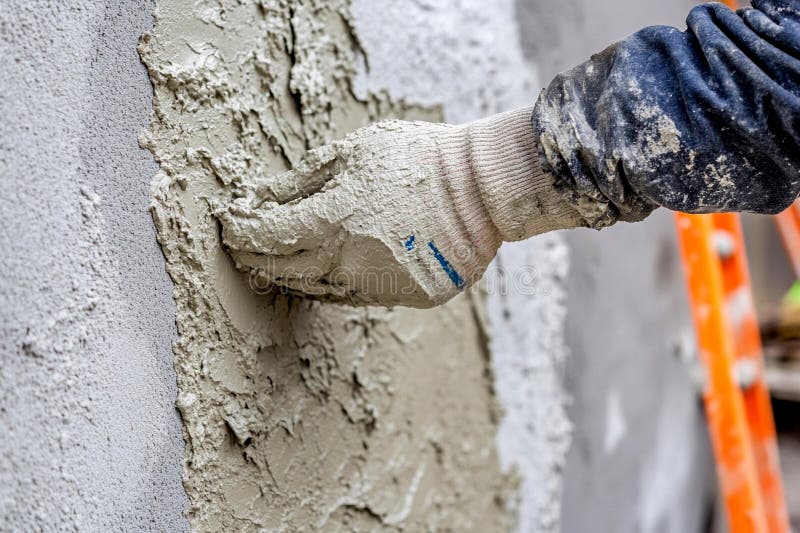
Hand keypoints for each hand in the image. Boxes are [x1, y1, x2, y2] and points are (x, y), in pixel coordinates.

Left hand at [217, 106, 582, 307]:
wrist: (483, 189)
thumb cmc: (418, 159)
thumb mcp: (354, 154)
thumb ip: (302, 181)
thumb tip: (257, 197)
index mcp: (334, 220)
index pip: (267, 234)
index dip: (241, 230)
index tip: (229, 223)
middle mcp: (349, 261)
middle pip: (283, 270)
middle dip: (255, 260)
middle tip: (240, 251)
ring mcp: (378, 285)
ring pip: (315, 290)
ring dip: (288, 278)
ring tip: (272, 267)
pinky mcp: (403, 298)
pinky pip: (352, 297)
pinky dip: (328, 286)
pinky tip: (319, 274)